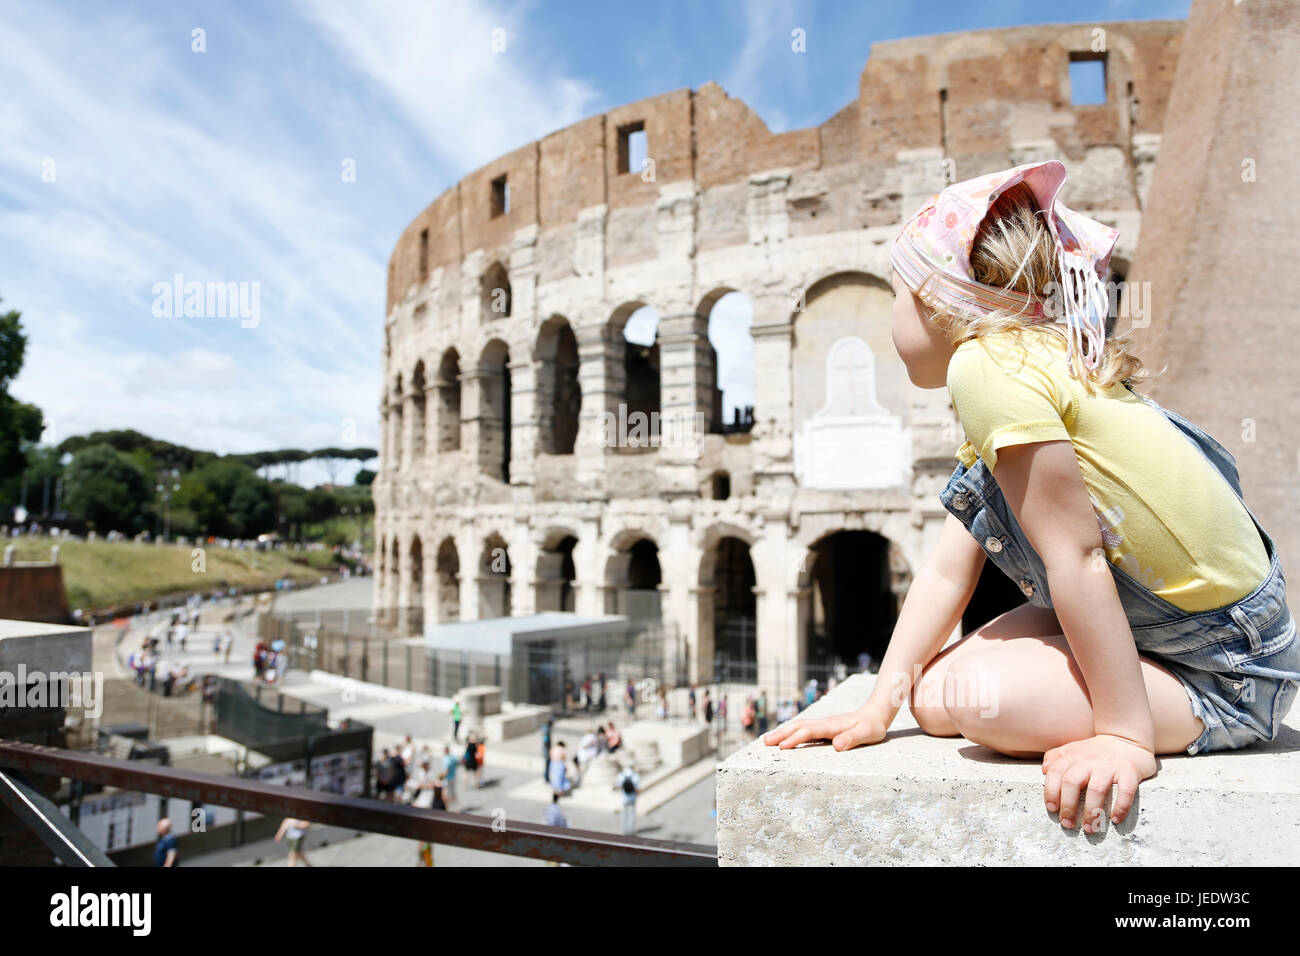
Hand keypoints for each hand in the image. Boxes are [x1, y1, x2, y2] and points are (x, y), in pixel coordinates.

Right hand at [762, 706, 888, 751]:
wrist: (875, 714)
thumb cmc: (871, 726)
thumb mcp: (866, 734)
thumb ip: (852, 739)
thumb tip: (837, 745)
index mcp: (831, 725)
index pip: (808, 732)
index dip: (795, 739)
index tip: (782, 747)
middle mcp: (823, 723)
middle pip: (798, 726)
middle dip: (781, 734)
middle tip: (765, 742)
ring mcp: (822, 724)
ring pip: (798, 726)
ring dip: (783, 732)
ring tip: (767, 740)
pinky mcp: (824, 728)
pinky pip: (803, 729)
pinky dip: (790, 732)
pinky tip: (785, 737)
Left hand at [1042, 734, 1156, 831]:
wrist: (1126, 739)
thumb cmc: (1095, 750)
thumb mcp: (1073, 749)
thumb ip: (1056, 757)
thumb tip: (1044, 771)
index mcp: (1073, 756)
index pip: (1056, 772)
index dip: (1051, 790)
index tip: (1052, 808)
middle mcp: (1089, 760)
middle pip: (1072, 782)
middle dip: (1068, 806)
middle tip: (1067, 823)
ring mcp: (1109, 766)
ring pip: (1096, 789)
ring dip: (1091, 811)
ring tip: (1089, 828)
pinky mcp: (1129, 772)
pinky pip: (1125, 791)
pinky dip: (1121, 806)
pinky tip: (1115, 819)